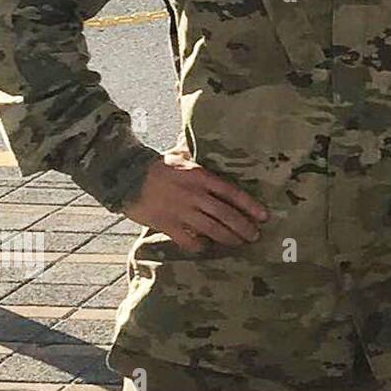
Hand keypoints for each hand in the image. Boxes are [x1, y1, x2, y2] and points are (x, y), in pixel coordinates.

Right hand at [124, 151, 267, 252]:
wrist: (126, 175)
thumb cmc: (157, 165)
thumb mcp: (182, 155)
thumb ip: (199, 157)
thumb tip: (212, 144)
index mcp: (201, 177)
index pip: (232, 192)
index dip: (250, 205)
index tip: (264, 216)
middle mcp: (194, 195)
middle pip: (225, 214)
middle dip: (243, 227)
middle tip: (255, 235)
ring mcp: (181, 211)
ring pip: (211, 229)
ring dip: (228, 238)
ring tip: (239, 243)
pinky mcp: (167, 224)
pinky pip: (188, 240)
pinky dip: (199, 245)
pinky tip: (206, 247)